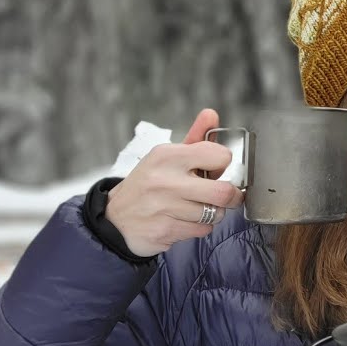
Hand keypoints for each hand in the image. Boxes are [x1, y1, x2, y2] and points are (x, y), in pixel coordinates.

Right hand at [105, 109, 244, 257]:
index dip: (223, 164)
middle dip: (231, 196)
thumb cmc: (149, 184)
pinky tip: (185, 220)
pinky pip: (202, 230)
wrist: (115, 217)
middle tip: (225, 195)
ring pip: (215, 214)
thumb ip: (195, 137)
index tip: (215, 170)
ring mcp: (164, 207)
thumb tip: (211, 114)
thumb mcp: (167, 156)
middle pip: (224, 191)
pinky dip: (199, 227)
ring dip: (213, 213)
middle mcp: (165, 180)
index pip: (220, 156)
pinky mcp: (164, 231)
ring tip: (197, 207)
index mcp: (167, 156)